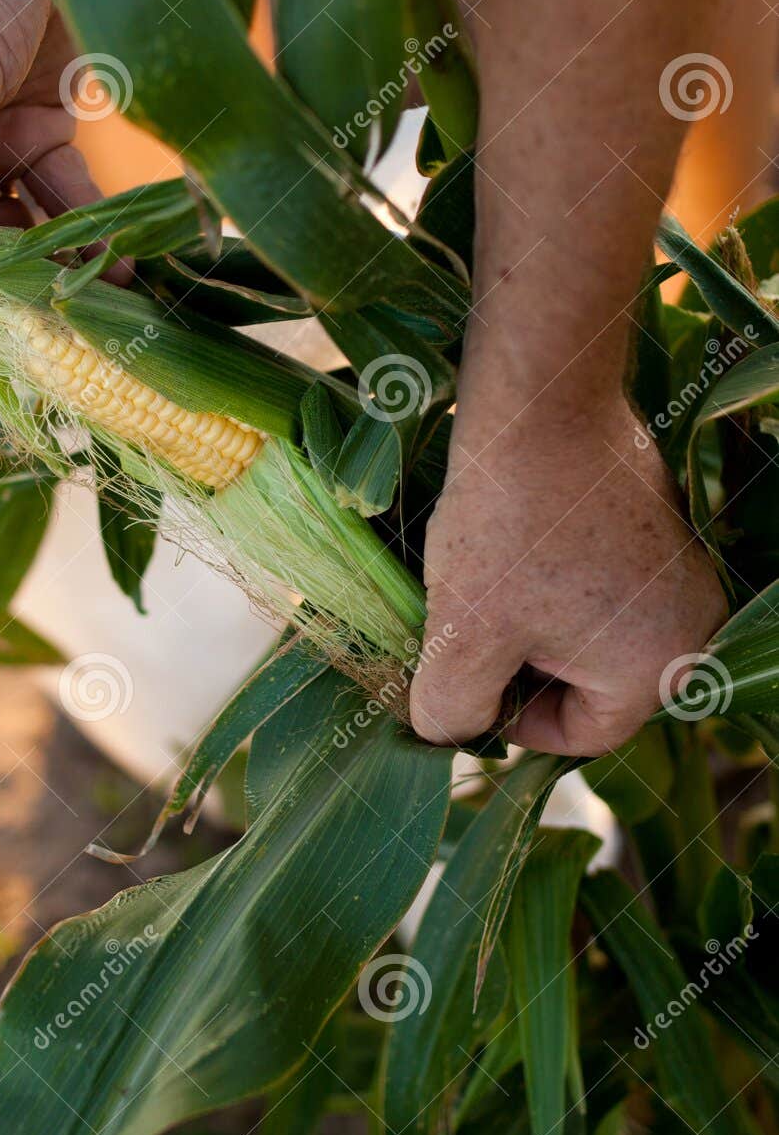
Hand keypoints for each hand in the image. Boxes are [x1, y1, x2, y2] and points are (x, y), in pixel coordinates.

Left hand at [410, 396, 727, 756]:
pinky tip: (504, 548)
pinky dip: (546, 579)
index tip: (461, 678)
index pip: (582, 734)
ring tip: (477, 586)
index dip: (510, 720)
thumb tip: (445, 734)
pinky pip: (596, 583)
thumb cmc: (507, 525)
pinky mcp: (655, 526)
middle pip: (587, 683)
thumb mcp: (462, 636)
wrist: (539, 400)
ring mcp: (678, 569)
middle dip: (518, 666)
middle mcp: (690, 623)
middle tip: (460, 632)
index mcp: (662, 665)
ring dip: (525, 621)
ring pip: (583, 631)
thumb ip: (451, 709)